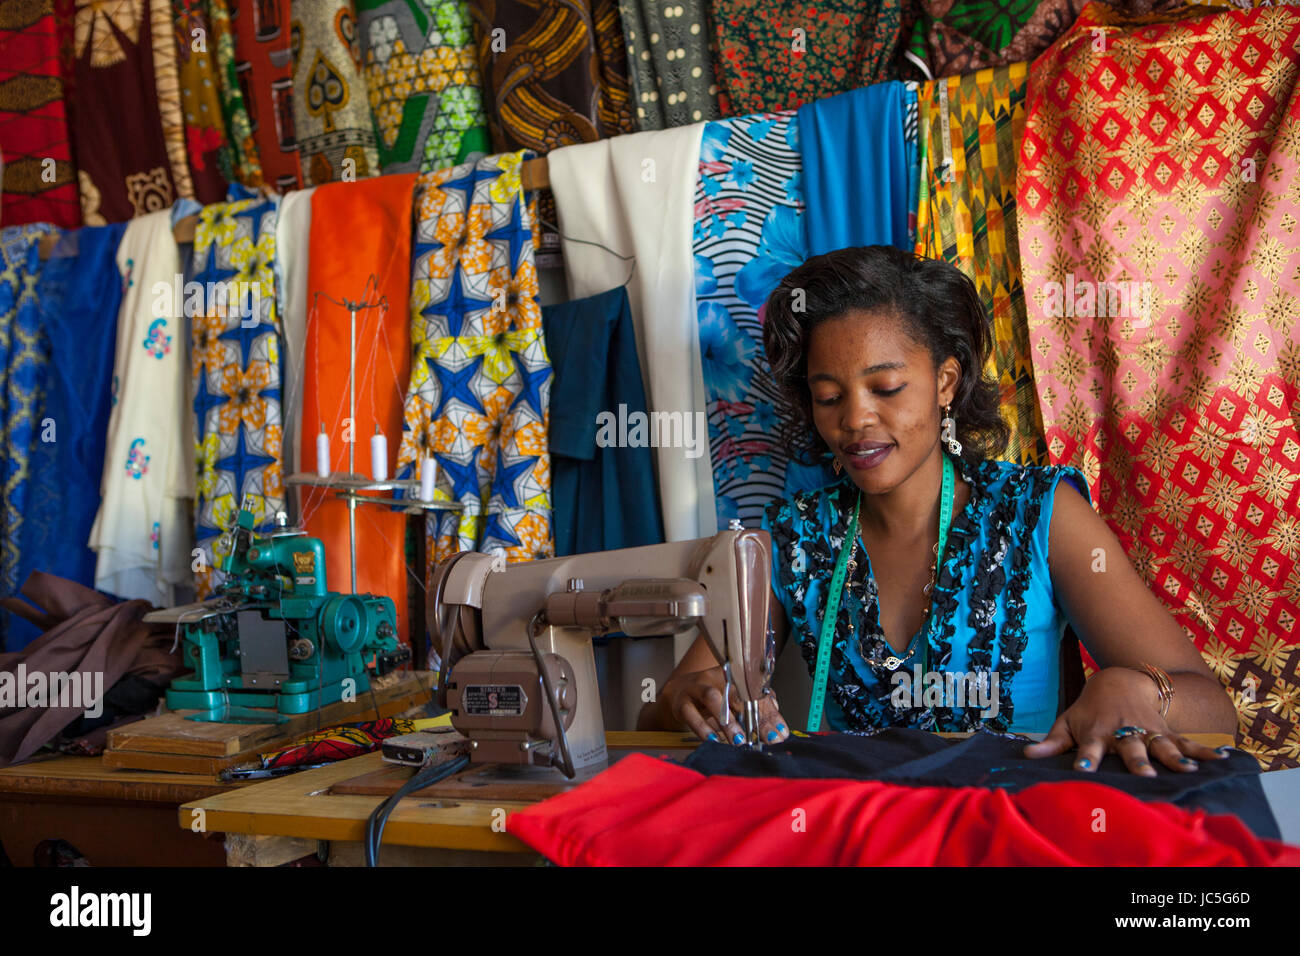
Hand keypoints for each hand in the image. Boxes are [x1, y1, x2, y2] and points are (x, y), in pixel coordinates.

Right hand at [661, 665, 790, 745]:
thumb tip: (779, 728)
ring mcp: (697, 688)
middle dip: (755, 718)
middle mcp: (717, 677)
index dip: (770, 712)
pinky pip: (691, 714)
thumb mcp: (736, 701)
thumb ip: (758, 709)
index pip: (757, 693)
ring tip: (739, 740)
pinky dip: (703, 728)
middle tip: (767, 738)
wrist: (679, 693)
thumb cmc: (713, 697)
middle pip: (738, 694)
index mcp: (735, 675)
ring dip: (728, 720)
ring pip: (713, 698)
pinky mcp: (682, 702)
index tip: (780, 733)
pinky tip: (713, 740)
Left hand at [1023, 667, 1227, 775]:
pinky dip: (1203, 752)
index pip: (1089, 748)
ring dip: (1173, 758)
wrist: (1120, 681)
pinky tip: (1221, 760)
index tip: (1082, 770)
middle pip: (1131, 748)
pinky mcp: (1167, 732)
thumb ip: (1051, 742)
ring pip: (1162, 745)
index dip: (1086, 759)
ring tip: (1186, 771)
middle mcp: (1124, 732)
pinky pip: (1187, 743)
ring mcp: (1148, 732)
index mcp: (1098, 733)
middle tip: (1144, 774)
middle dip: (1137, 760)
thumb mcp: (1068, 722)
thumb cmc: (1090, 710)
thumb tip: (1026, 754)